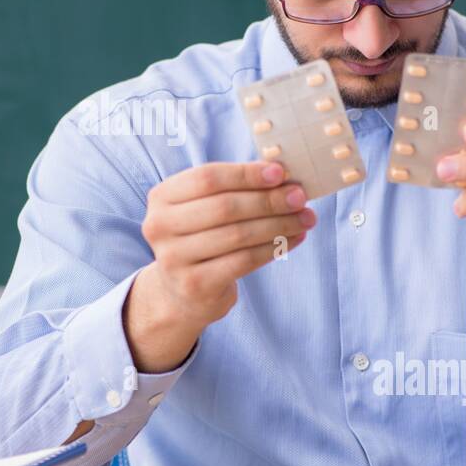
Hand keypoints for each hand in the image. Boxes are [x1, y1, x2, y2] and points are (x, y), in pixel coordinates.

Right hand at [124, 161, 315, 371]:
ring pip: (238, 235)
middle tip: (300, 197)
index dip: (246, 174)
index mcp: (161, 197)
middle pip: (224, 206)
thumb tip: (282, 175)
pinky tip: (293, 239)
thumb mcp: (206, 207)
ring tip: (305, 218)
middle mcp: (160, 226)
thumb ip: (235, 188)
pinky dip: (273, 248)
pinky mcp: (195, 284)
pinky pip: (244, 261)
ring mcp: (174, 258)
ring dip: (278, 224)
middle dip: (268, 200)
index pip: (207, 178)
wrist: (182, 292)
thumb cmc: (202, 237)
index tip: (281, 173)